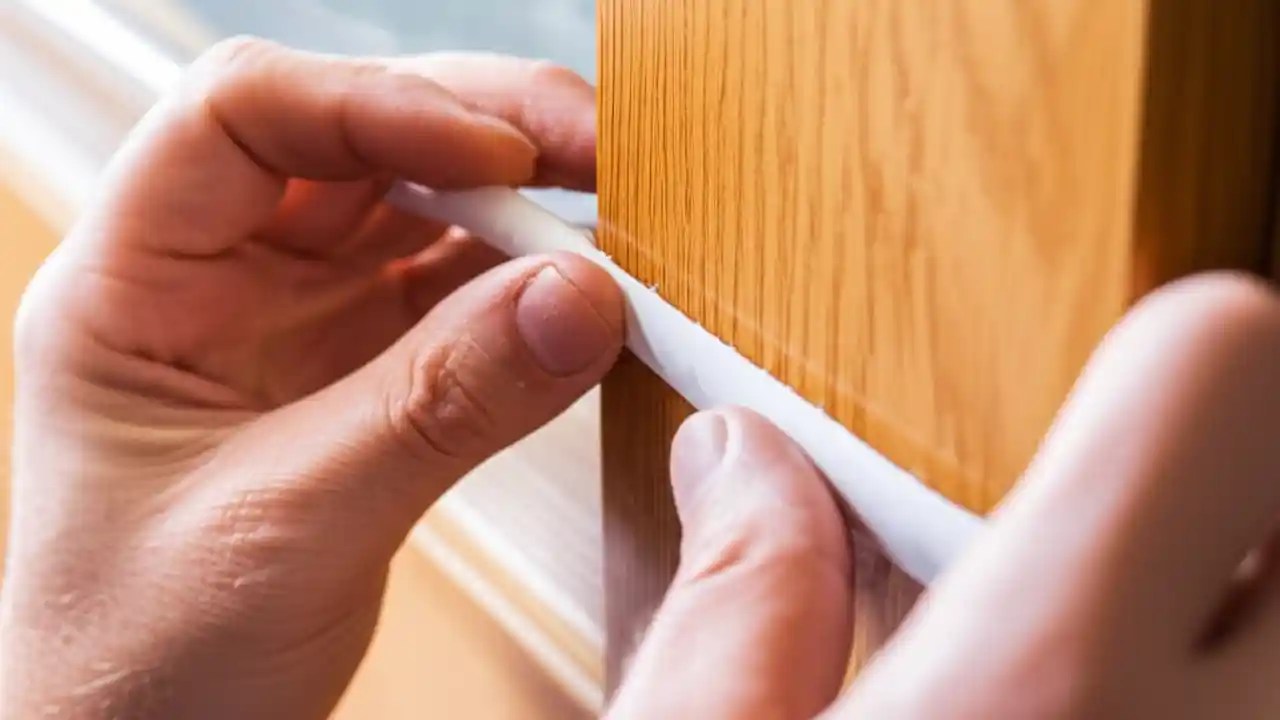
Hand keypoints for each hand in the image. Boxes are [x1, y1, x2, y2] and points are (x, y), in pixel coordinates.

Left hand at [1, 39, 619, 718]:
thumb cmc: (139, 655)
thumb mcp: (289, 526)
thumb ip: (438, 406)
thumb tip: (578, 298)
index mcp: (135, 282)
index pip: (248, 113)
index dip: (382, 105)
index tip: (503, 154)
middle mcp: (219, 278)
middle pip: (354, 140)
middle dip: (481, 131)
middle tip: (594, 158)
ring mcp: (296, 321)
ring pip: (415, 208)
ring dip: (518, 207)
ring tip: (609, 230)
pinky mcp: (361, 371)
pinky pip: (455, 294)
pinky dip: (526, 289)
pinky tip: (581, 303)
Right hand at [609, 273, 1279, 718]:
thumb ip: (731, 604)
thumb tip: (746, 460)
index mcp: (1042, 684)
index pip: (1223, 372)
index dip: (1163, 340)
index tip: (1117, 369)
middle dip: (1225, 461)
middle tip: (1124, 501)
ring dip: (1234, 571)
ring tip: (1111, 610)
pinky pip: (1270, 692)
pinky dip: (1223, 671)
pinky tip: (1104, 695)